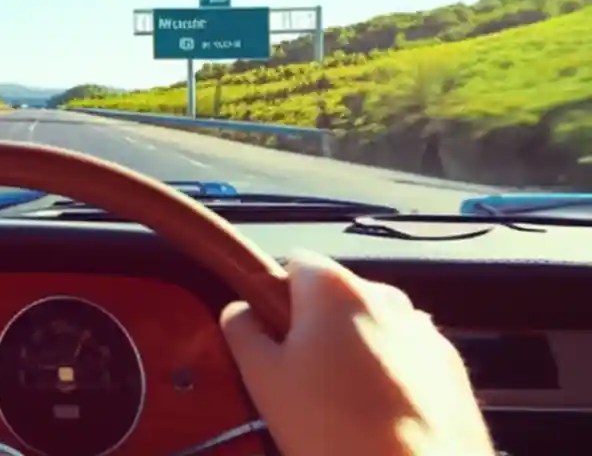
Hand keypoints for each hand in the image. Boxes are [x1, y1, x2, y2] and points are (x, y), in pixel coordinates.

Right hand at [220, 251, 493, 455]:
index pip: (294, 262)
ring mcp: (425, 330)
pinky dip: (390, 373)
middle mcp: (385, 295)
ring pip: (373, 326)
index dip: (276, 296)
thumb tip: (240, 311)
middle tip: (301, 377)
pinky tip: (378, 415)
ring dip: (355, 349)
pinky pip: (406, 355)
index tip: (271, 335)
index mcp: (333, 287)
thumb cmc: (333, 429)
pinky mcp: (452, 366)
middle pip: (336, 296)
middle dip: (317, 325)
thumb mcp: (263, 380)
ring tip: (343, 403)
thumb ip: (243, 331)